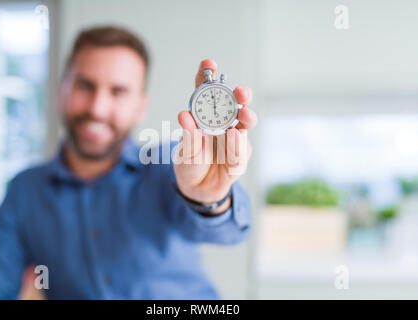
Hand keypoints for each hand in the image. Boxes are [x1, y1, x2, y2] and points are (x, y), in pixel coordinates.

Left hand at [173, 59, 257, 213]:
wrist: (197, 189)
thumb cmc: (190, 163)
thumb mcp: (184, 150)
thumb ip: (187, 135)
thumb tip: (184, 115)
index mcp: (207, 116)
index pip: (208, 92)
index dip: (209, 76)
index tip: (209, 63)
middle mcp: (224, 125)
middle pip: (237, 105)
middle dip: (241, 95)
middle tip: (240, 92)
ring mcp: (234, 141)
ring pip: (245, 126)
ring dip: (246, 118)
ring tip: (243, 115)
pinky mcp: (239, 161)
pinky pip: (240, 154)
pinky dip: (237, 147)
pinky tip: (235, 138)